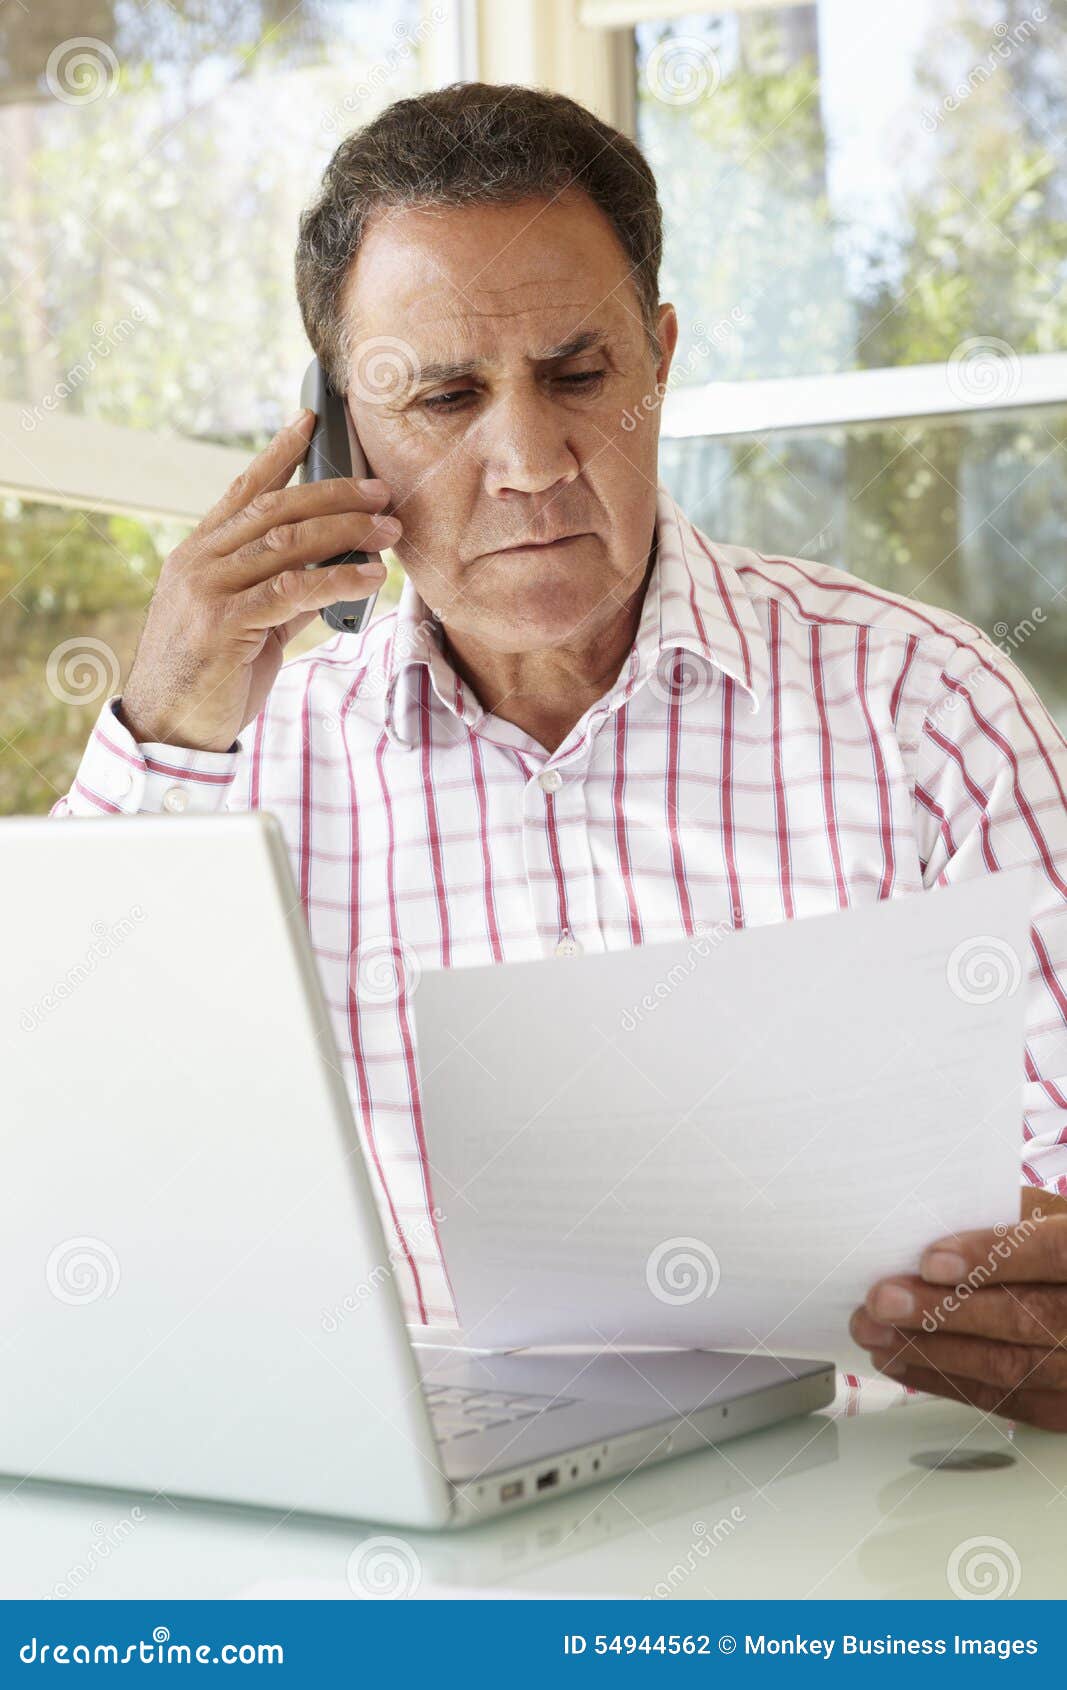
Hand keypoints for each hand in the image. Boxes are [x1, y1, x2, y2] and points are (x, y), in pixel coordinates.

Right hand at [119, 410, 400, 750]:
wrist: (168, 729)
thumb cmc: (209, 679)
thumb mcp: (248, 626)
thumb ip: (283, 595)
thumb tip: (335, 572)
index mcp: (199, 555)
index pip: (243, 490)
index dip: (279, 453)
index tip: (311, 420)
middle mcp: (199, 563)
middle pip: (274, 509)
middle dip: (334, 495)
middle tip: (380, 493)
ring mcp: (208, 590)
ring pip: (286, 542)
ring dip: (345, 533)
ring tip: (388, 531)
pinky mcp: (224, 623)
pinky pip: (292, 590)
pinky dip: (338, 580)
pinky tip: (370, 579)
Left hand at [851, 1208, 1066, 1428]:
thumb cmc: (1063, 1251)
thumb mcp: (1053, 1218)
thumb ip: (1007, 1214)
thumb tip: (932, 1217)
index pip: (1053, 1253)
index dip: (994, 1257)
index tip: (931, 1261)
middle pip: (1025, 1318)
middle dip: (943, 1312)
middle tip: (882, 1302)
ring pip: (1012, 1367)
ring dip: (933, 1352)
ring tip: (876, 1334)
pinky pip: (1007, 1402)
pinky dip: (949, 1383)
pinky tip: (904, 1363)